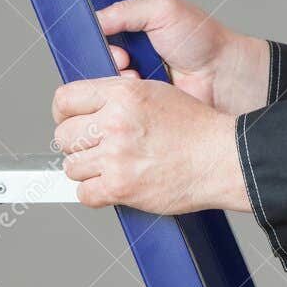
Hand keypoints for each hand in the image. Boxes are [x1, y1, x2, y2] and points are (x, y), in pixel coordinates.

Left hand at [52, 74, 251, 213]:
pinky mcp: (121, 187)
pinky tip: (114, 185)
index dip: (64, 112)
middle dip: (77, 144)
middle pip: (63, 135)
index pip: (65, 99)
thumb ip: (118, 95)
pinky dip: (96, 193)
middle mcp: (116, 122)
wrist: (222, 158)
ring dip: (87, 170)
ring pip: (71, 166)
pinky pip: (84, 194)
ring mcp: (117, 156)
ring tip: (111, 167)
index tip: (71, 121)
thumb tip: (86, 105)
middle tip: (96, 148)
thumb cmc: (196, 128)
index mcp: (124, 94)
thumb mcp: (156, 92)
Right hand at [95, 0, 269, 115]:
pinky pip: (119, 99)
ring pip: (105, 79)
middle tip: (124, 59)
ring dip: (115, 77)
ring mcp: (135, 77)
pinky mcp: (141, 100)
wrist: (223, 74)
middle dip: (106, 57)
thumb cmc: (201, 38)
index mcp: (134, 27)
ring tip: (135, 73)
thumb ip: (127, 10)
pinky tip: (141, 88)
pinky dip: (125, 94)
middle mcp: (131, 52)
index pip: (99, 30)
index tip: (102, 38)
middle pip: (98, 56)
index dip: (96, 35)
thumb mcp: (163, 10)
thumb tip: (96, 18)